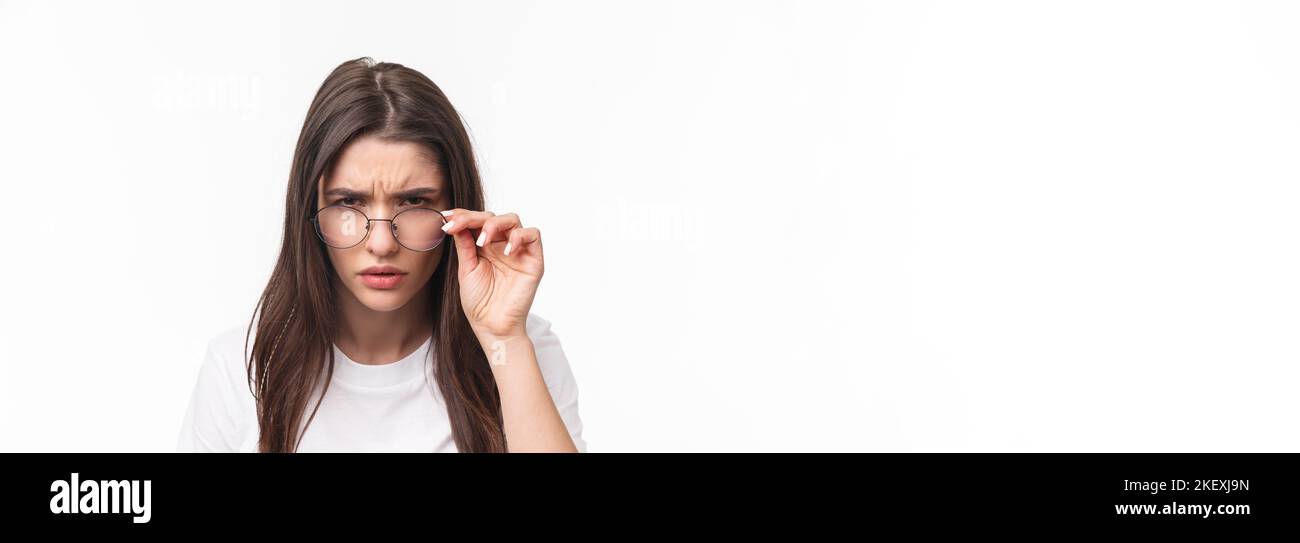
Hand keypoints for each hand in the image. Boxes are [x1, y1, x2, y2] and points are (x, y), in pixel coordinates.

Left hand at [441, 209, 543, 340]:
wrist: (492, 326)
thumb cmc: (479, 302)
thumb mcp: (466, 269)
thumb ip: (464, 245)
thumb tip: (455, 222)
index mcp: (485, 247)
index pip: (477, 221)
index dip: (462, 215)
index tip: (444, 218)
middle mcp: (502, 245)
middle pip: (493, 216)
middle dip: (473, 217)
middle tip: (456, 226)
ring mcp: (518, 251)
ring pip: (513, 219)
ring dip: (494, 224)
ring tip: (481, 241)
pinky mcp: (533, 260)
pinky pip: (533, 235)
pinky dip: (519, 237)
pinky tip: (505, 251)